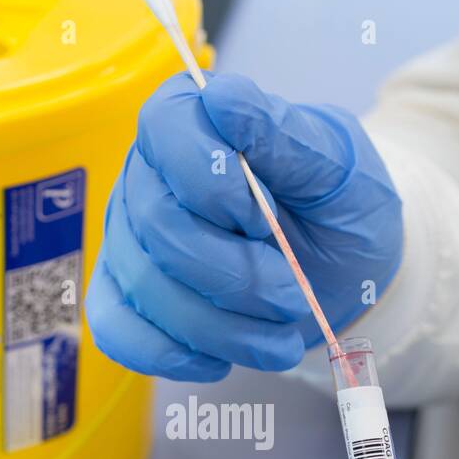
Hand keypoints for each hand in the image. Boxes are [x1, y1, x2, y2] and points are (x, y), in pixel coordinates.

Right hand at [87, 72, 402, 381]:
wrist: (341, 273)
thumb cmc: (339, 209)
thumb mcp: (338, 169)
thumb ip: (283, 136)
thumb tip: (223, 98)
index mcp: (194, 121)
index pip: (166, 129)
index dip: (212, 183)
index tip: (263, 220)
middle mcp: (148, 176)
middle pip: (158, 226)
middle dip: (234, 275)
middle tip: (292, 293)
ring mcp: (129, 239)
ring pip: (146, 288)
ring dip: (221, 327)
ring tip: (279, 336)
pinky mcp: (125, 298)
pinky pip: (118, 332)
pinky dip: (173, 354)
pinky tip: (221, 359)